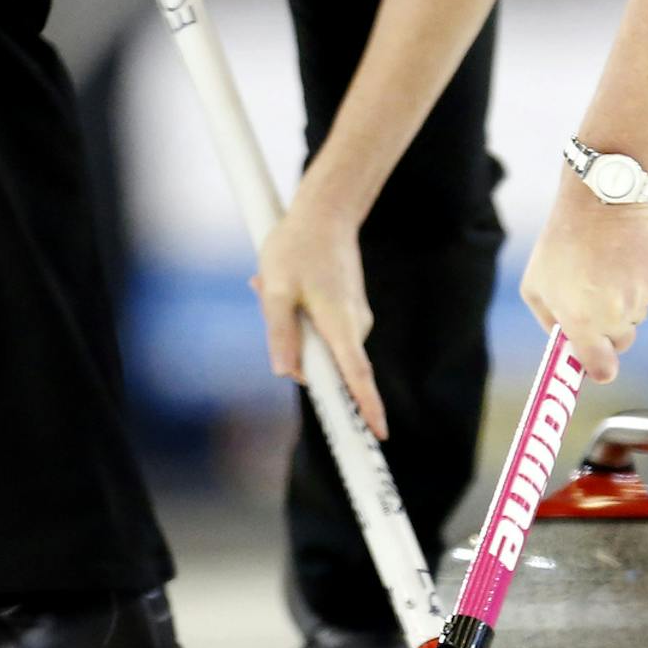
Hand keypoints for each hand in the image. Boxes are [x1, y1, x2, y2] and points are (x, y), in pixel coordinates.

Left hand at [254, 199, 387, 438]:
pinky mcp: (348, 313)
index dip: (368, 407)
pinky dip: (303, 322)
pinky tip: (287, 289)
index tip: (377, 434)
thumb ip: (280, 332)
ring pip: (321, 348)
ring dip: (296, 333)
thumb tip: (284, 373)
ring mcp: (354, 320)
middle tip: (270, 301)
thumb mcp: (277, 289)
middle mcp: (354, 326)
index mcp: (341, 324)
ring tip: (276, 288)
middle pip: (328, 367)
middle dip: (297, 355)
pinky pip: (324, 334)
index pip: (358, 375)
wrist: (325, 213)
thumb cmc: (297, 248)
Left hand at [520, 170, 647, 381]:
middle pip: (620, 342)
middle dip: (607, 332)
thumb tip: (563, 340)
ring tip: (604, 271)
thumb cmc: (561, 242)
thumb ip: (549, 320)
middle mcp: (616, 315)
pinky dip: (636, 283)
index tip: (594, 363)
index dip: (598, 369)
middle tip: (591, 306)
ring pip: (635, 316)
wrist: (602, 200)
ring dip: (622, 305)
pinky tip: (620, 258)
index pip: (602, 369)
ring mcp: (641, 296)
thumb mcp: (535, 285)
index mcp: (583, 322)